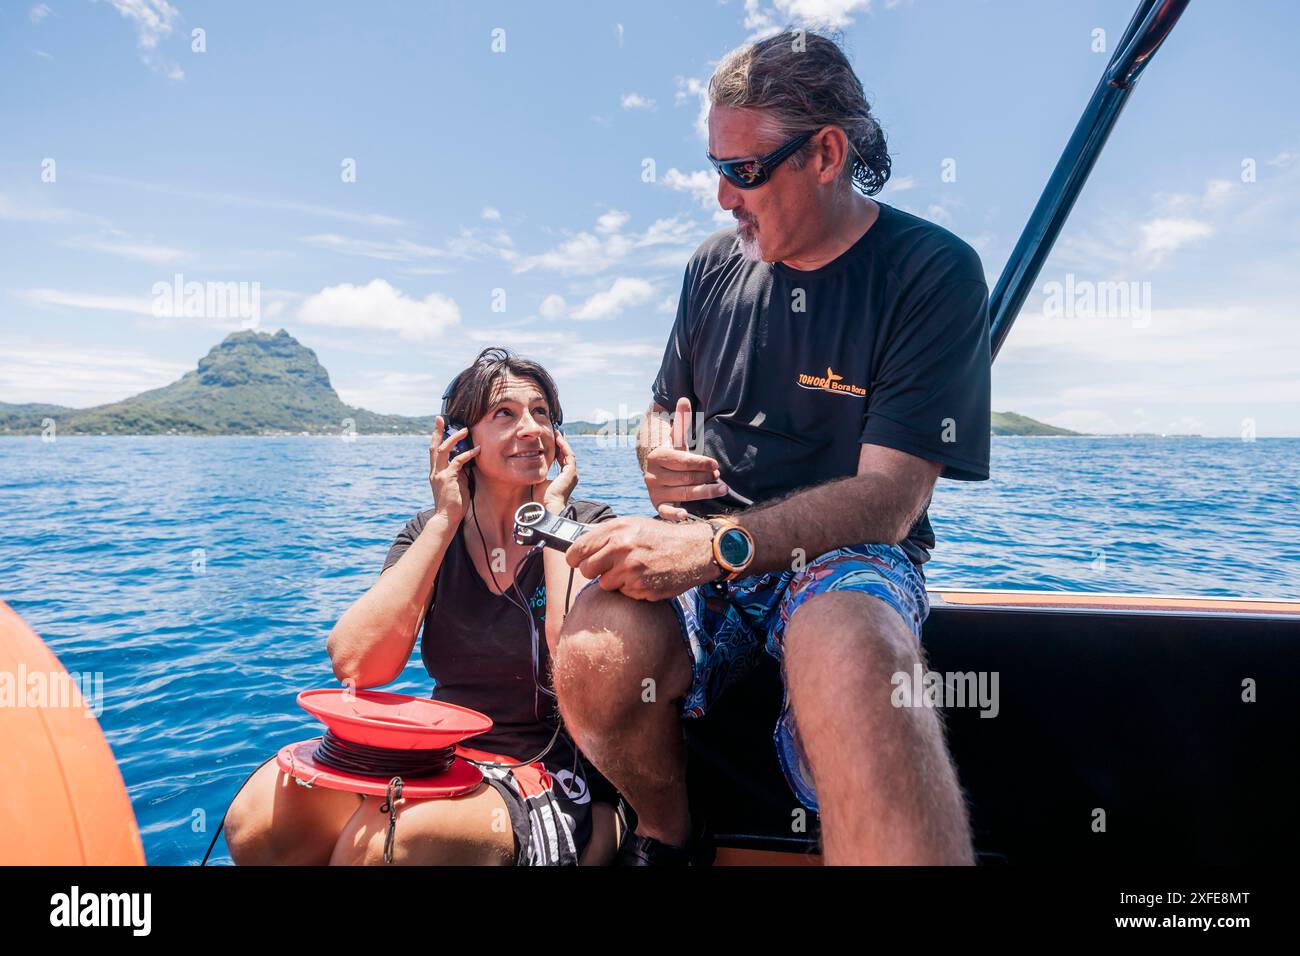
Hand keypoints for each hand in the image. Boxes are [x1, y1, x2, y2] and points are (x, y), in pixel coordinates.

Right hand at [429, 415, 479, 525]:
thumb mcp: (456, 483)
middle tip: (440, 418)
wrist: (446, 518)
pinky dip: (468, 454)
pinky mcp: (448, 478)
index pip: (434, 451)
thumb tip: (467, 460)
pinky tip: (477, 450)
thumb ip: (459, 471)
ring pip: (444, 450)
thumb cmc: (453, 503)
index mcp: (435, 472)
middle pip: (434, 446)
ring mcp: (440, 474)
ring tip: (465, 430)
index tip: (438, 425)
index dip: (435, 437)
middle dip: (437, 431)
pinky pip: (458, 462)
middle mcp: (435, 471)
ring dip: (455, 438)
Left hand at [537, 431, 577, 513]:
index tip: (552, 441)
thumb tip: (531, 464)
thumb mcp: (539, 480)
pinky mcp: (571, 472)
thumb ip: (539, 472)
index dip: (557, 450)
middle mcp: (571, 475)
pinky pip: (569, 455)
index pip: (562, 460)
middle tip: (556, 433)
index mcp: (564, 478)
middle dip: (561, 444)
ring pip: (569, 454)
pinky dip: (564, 446)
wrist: (547, 506)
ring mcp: (572, 474)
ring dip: (563, 443)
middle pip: (567, 455)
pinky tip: (558, 439)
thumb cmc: (541, 498)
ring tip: (557, 433)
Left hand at [565, 515, 719, 601]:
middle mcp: (622, 549)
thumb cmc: (661, 537)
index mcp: (617, 530)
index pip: (578, 549)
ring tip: (632, 570)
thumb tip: (579, 548)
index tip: (576, 560)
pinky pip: (624, 593)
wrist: (694, 551)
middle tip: (608, 566)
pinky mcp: (641, 588)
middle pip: (586, 569)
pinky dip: (631, 589)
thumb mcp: (633, 525)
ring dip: (614, 581)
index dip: (574, 557)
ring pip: (604, 584)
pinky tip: (645, 577)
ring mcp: (631, 571)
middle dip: (594, 570)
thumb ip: (607, 535)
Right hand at [644, 396, 727, 520]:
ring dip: (703, 492)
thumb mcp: (676, 438)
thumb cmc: (673, 453)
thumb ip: (681, 421)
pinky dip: (675, 515)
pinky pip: (665, 511)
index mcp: (658, 456)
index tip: (715, 465)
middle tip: (720, 478)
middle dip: (705, 477)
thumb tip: (684, 398)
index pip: (682, 460)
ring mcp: (654, 490)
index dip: (700, 463)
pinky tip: (686, 516)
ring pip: (683, 493)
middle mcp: (653, 474)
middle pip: (684, 478)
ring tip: (722, 489)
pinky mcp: (657, 504)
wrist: (656, 471)